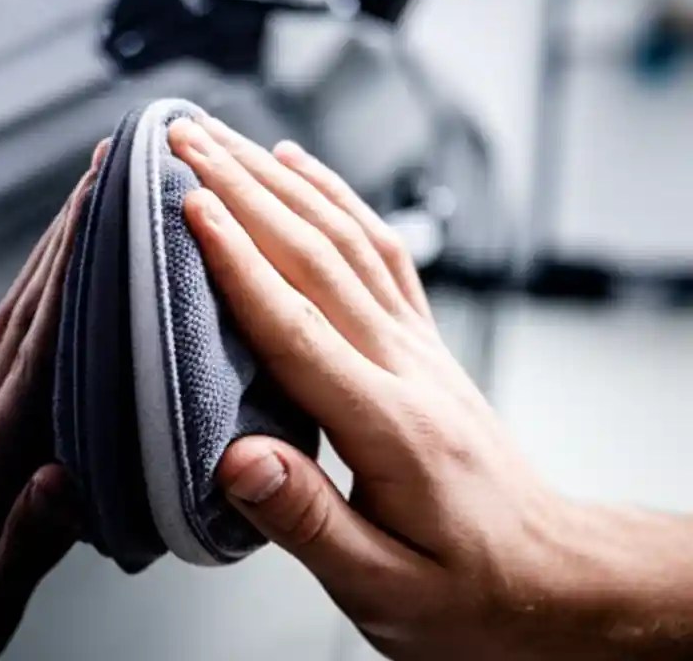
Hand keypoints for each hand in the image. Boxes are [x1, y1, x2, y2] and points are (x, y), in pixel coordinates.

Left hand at [0, 142, 107, 659]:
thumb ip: (28, 540)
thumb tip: (63, 478)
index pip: (41, 348)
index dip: (75, 276)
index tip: (106, 209)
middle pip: (30, 304)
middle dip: (69, 230)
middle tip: (109, 163)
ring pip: (23, 309)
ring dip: (57, 244)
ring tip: (96, 188)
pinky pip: (24, 334)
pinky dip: (50, 287)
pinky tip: (74, 268)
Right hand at [168, 117, 692, 659]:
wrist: (550, 582)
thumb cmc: (466, 595)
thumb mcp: (382, 587)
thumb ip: (307, 519)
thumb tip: (236, 458)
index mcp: (388, 427)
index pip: (296, 325)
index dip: (235, 260)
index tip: (185, 204)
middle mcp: (406, 368)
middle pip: (315, 256)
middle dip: (242, 187)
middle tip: (181, 139)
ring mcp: (418, 348)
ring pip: (345, 238)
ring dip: (280, 179)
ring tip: (223, 136)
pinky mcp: (422, 345)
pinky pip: (379, 251)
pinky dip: (337, 198)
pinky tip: (304, 170)